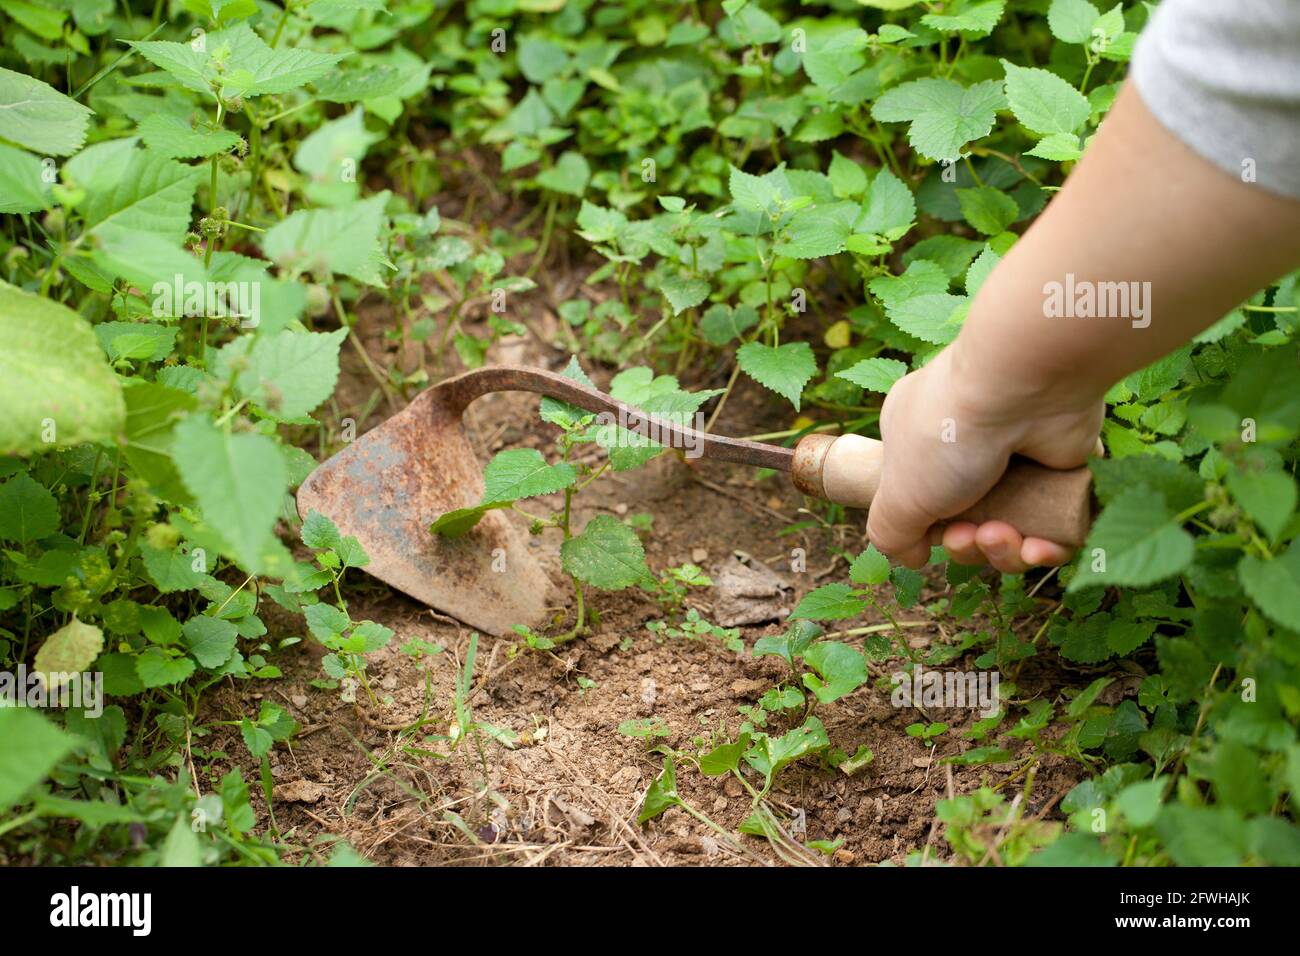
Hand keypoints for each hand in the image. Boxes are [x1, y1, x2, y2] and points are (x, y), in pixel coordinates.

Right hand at [865, 344, 1103, 572]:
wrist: (1023, 390)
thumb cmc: (947, 436)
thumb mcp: (897, 495)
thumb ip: (891, 534)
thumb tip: (914, 558)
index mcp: (919, 443)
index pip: (922, 501)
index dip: (930, 531)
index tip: (938, 534)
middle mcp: (968, 447)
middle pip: (968, 525)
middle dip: (969, 547)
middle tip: (971, 537)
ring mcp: (1019, 459)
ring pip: (1012, 532)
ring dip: (1004, 551)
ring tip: (1002, 536)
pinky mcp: (1064, 472)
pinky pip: (1056, 528)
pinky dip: (1047, 547)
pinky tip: (1039, 547)